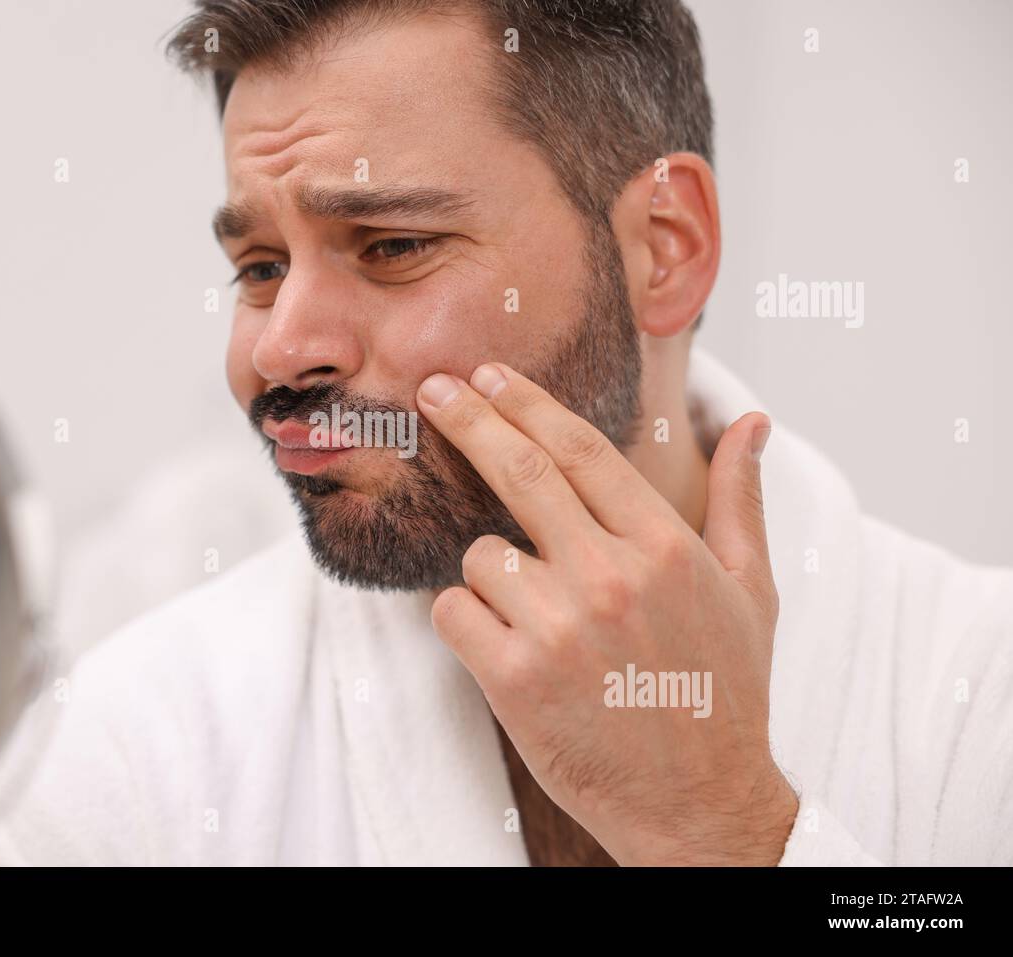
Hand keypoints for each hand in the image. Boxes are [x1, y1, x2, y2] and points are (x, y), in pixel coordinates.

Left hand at [417, 362, 796, 865]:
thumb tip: (753, 421)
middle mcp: (609, 576)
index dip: (527, 402)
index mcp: (664, 546)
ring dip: (491, 571)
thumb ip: (742, 499)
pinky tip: (508, 645)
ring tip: (536, 616)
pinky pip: (453, 611)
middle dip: (470, 419)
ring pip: (481, 554)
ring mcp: (558, 627)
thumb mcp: (752, 591)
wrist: (700, 805)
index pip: (579, 448)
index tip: (490, 375)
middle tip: (436, 389)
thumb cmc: (726, 693)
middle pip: (519, 471)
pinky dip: (466, 619)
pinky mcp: (513, 677)